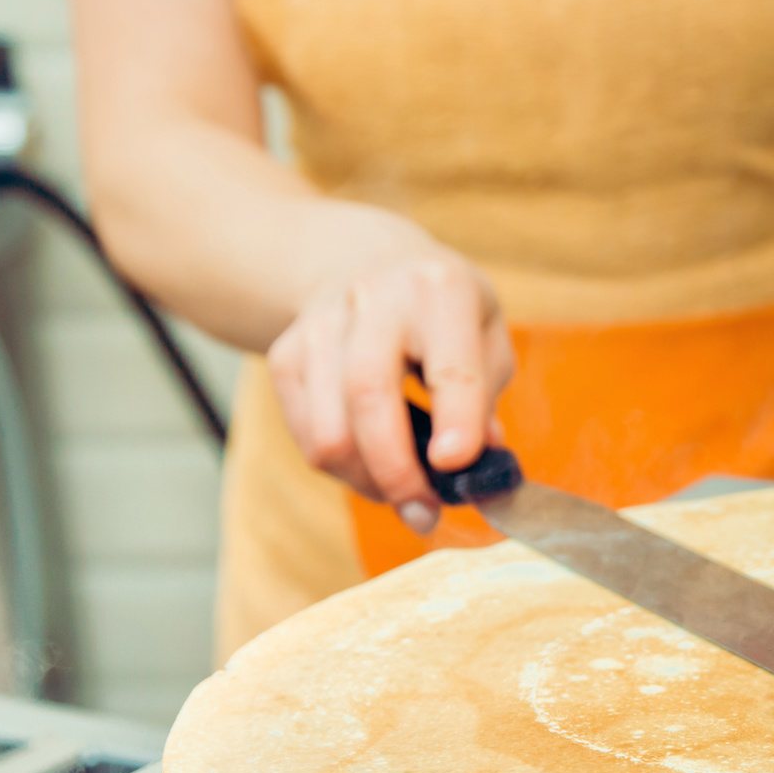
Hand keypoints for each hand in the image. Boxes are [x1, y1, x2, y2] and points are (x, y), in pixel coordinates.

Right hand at [266, 254, 515, 533]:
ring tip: (402, 493)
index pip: (450, 365)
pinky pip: (306, 435)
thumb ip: (486, 395)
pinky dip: (340, 468)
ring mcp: (322, 324)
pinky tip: (370, 466)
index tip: (455, 464)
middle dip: (397, 470)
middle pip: (369, 396)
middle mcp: (377, 298)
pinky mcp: (286, 354)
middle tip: (424, 512)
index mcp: (441, 291)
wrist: (364, 259)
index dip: (455, 420)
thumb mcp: (485, 333)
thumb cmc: (440, 312)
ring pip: (330, 429)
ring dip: (367, 481)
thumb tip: (481, 463)